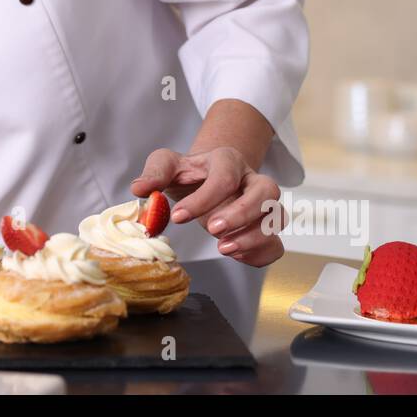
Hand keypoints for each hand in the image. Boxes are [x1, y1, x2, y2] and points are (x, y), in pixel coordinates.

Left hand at [130, 146, 286, 266]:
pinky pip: (276, 244)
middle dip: (241, 214)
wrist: (204, 178)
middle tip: (212, 231)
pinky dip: (261, 253)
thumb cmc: (187, 173)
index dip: (203, 199)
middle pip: (266, 192)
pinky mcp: (264, 229)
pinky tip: (236, 256)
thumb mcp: (167, 164)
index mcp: (228, 160)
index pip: (225, 177)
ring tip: (223, 248)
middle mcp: (253, 180)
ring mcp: (263, 205)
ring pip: (277, 218)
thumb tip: (140, 189)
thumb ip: (154, 173)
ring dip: (253, 237)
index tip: (177, 217)